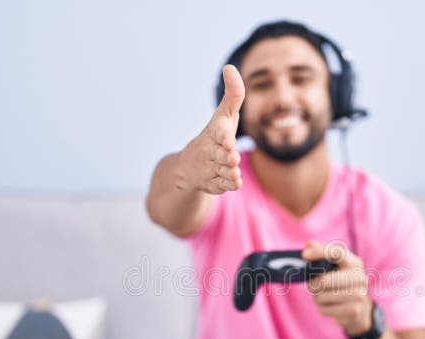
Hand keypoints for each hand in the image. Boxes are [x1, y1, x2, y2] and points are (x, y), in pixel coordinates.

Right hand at [175, 65, 244, 194]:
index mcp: (214, 133)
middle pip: (220, 154)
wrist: (189, 168)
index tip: (229, 140)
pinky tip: (235, 183)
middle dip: (226, 156)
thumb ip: (233, 94)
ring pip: (221, 171)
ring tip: (234, 173)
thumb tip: (229, 66)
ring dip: (228, 172)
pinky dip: (227, 185)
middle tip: (233, 157)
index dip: (224, 136)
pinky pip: (221, 186)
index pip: (219, 132)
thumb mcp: (223, 115)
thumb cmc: (214, 136)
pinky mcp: (213, 183)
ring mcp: (211, 168)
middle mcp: (210, 151)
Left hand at [302, 240, 372, 335]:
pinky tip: (329, 306)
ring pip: (322, 297)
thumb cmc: (341, 284)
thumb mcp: (335, 268)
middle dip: (313, 284)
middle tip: (313, 286)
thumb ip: (322, 254)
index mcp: (354, 263)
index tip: (304, 256)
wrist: (360, 308)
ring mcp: (359, 295)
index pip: (337, 252)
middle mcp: (359, 277)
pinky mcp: (354, 311)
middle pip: (323, 280)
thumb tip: (310, 244)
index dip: (319, 252)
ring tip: (323, 296)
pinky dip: (322, 308)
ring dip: (317, 297)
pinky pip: (324, 309)